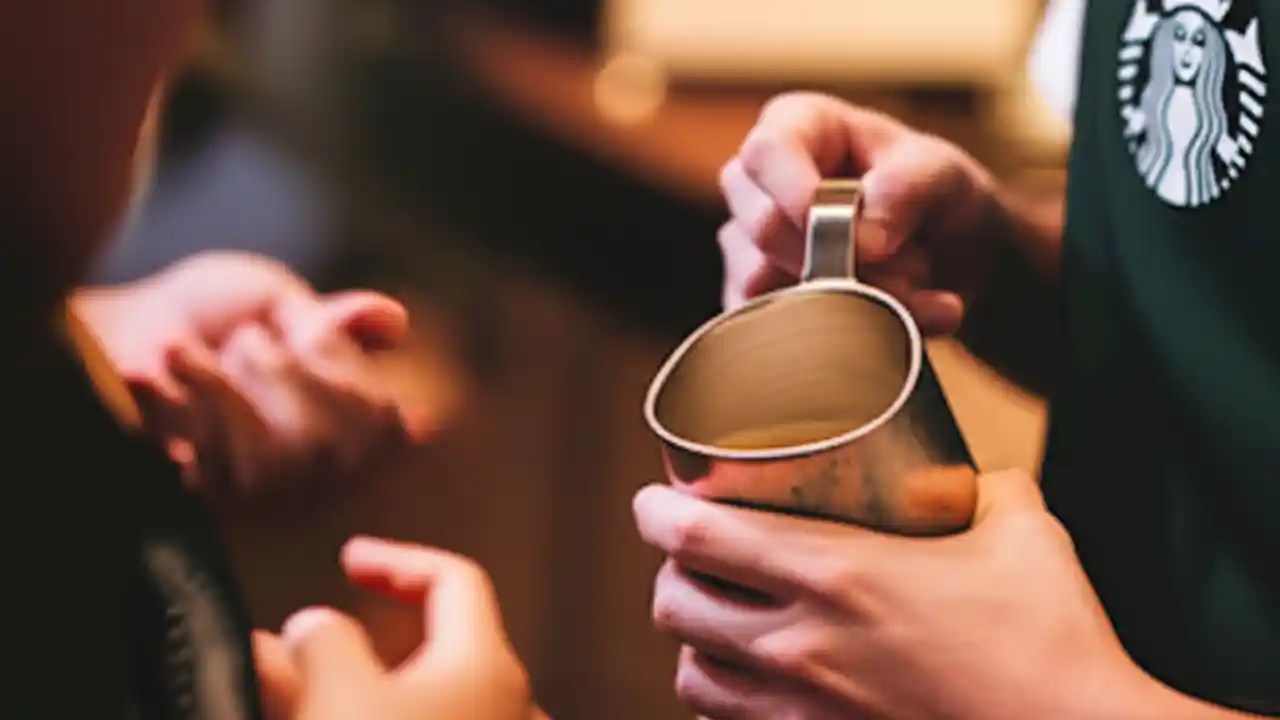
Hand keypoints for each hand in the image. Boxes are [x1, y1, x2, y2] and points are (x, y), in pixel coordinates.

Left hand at [74, 251, 427, 498]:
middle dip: (290, 378)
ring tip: (180, 350)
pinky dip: (177, 406)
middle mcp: (313, 470)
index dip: (357, 382)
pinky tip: (150, 372)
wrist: (110, 330)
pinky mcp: (202, 502)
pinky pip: (212, 463)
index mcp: (346, 420)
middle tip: (247, 341)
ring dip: (226, 390)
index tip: (310, 334)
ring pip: (279, 458)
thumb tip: (398, 324)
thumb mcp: (276, 298)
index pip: (384, 427)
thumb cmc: (203, 312)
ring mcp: (259, 494)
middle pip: (334, 446)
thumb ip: (334, 317)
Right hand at [253, 537, 538, 719]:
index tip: (351, 559)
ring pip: (446, 701)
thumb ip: (320, 643)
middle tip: (322, 655)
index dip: (397, 558)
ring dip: (391, 692)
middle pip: (449, 648)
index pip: (455, 577)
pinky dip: (410, 717)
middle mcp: (513, 704)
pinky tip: (352, 718)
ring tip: (330, 702)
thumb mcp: (335, 693)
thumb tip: (307, 626)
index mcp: (487, 662)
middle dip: (379, 646)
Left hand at [633, 472, 1167, 719]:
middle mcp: (801, 645)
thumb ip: (988, 488)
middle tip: (693, 556)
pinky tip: (756, 687)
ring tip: (718, 622)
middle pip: (672, 603)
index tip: (657, 498)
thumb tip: (975, 475)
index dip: (655, 510)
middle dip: (669, 574)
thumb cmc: (1055, 640)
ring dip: (693, 642)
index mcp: (835, 574)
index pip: (693, 533)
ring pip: (691, 676)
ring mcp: (804, 712)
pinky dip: (727, 706)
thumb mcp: (1023, 532)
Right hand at [719, 92, 1002, 334]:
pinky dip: (835, 337)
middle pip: (763, 226)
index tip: (856, 236)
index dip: (801, 194)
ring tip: (909, 291)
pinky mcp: (754, 299)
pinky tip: (889, 327)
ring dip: (851, 301)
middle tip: (909, 268)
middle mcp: (758, 181)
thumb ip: (908, 190)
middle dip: (844, 262)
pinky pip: (770, 327)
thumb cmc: (934, 192)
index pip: (768, 152)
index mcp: (795, 125)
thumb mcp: (942, 174)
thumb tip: (865, 241)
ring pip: (765, 285)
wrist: (949, 254)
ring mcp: (749, 243)